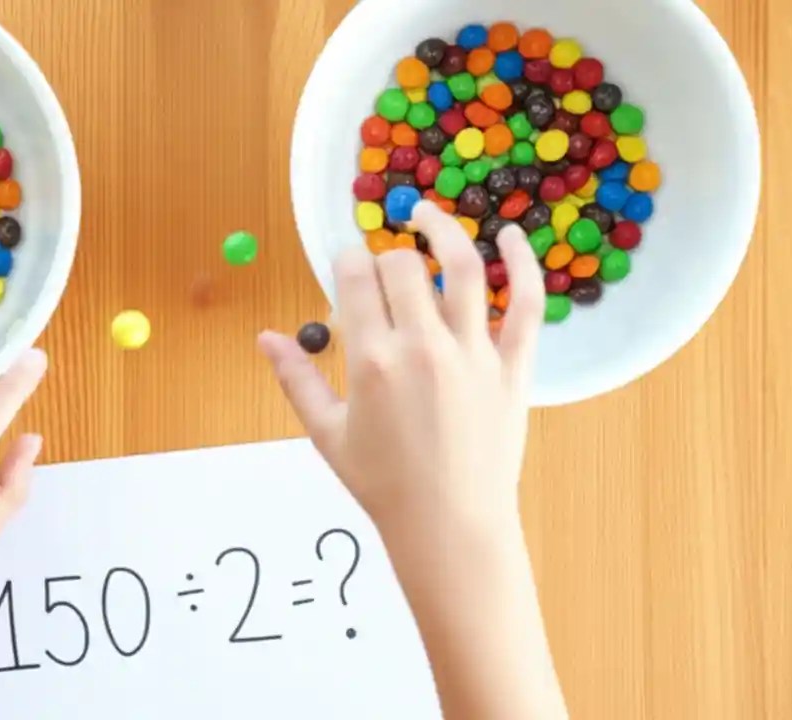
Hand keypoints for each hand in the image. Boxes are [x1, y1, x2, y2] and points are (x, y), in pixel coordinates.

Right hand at [259, 201, 544, 533]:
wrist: (450, 527)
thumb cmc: (384, 485)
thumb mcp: (327, 434)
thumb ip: (296, 379)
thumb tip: (266, 338)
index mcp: (371, 361)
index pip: (353, 277)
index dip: (344, 261)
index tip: (344, 267)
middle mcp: (422, 347)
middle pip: (402, 267)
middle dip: (385, 258)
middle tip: (382, 271)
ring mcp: (473, 354)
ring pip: (463, 268)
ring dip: (445, 230)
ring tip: (427, 215)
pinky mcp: (512, 367)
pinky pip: (525, 304)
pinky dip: (522, 262)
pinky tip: (509, 235)